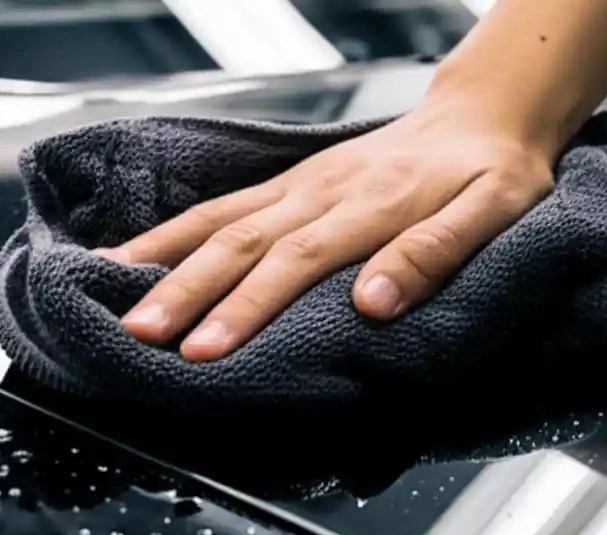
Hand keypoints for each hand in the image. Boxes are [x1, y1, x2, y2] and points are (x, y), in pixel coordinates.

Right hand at [94, 93, 557, 361]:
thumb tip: (374, 304)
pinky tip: (140, 254)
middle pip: (242, 242)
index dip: (246, 307)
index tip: (204, 349)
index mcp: (371, 206)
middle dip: (186, 291)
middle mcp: (323, 193)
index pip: (296, 261)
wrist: (486, 112)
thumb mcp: (494, 213)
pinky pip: (225, 206)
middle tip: (138, 333)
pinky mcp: (292, 183)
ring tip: (112, 291)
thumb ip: (434, 254)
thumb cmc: (495, 172)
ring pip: (221, 220)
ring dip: (166, 258)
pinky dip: (177, 233)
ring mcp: (302, 186)